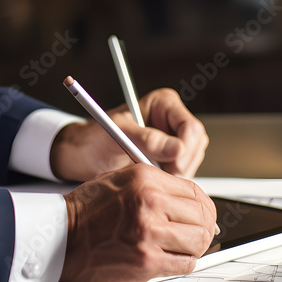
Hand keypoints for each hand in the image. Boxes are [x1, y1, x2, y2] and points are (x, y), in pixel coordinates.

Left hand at [51, 88, 207, 180]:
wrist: (84, 156)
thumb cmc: (96, 139)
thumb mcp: (118, 135)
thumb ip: (147, 139)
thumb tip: (177, 148)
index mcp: (163, 103)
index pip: (191, 127)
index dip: (183, 149)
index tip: (167, 164)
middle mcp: (172, 119)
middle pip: (197, 144)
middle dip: (180, 163)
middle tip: (158, 172)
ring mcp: (173, 138)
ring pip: (193, 158)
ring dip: (175, 172)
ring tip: (149, 172)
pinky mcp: (171, 156)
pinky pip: (185, 170)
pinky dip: (172, 178)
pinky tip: (153, 177)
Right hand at [58, 164, 216, 281]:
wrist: (59, 238)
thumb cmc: (86, 212)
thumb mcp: (122, 181)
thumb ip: (157, 187)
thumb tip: (193, 204)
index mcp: (146, 178)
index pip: (195, 192)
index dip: (204, 207)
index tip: (202, 216)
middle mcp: (150, 202)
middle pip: (202, 217)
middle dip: (203, 228)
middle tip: (195, 236)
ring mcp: (149, 232)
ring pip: (198, 241)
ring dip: (194, 248)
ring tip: (181, 248)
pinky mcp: (146, 260)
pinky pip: (185, 264)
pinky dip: (182, 263)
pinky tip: (170, 259)